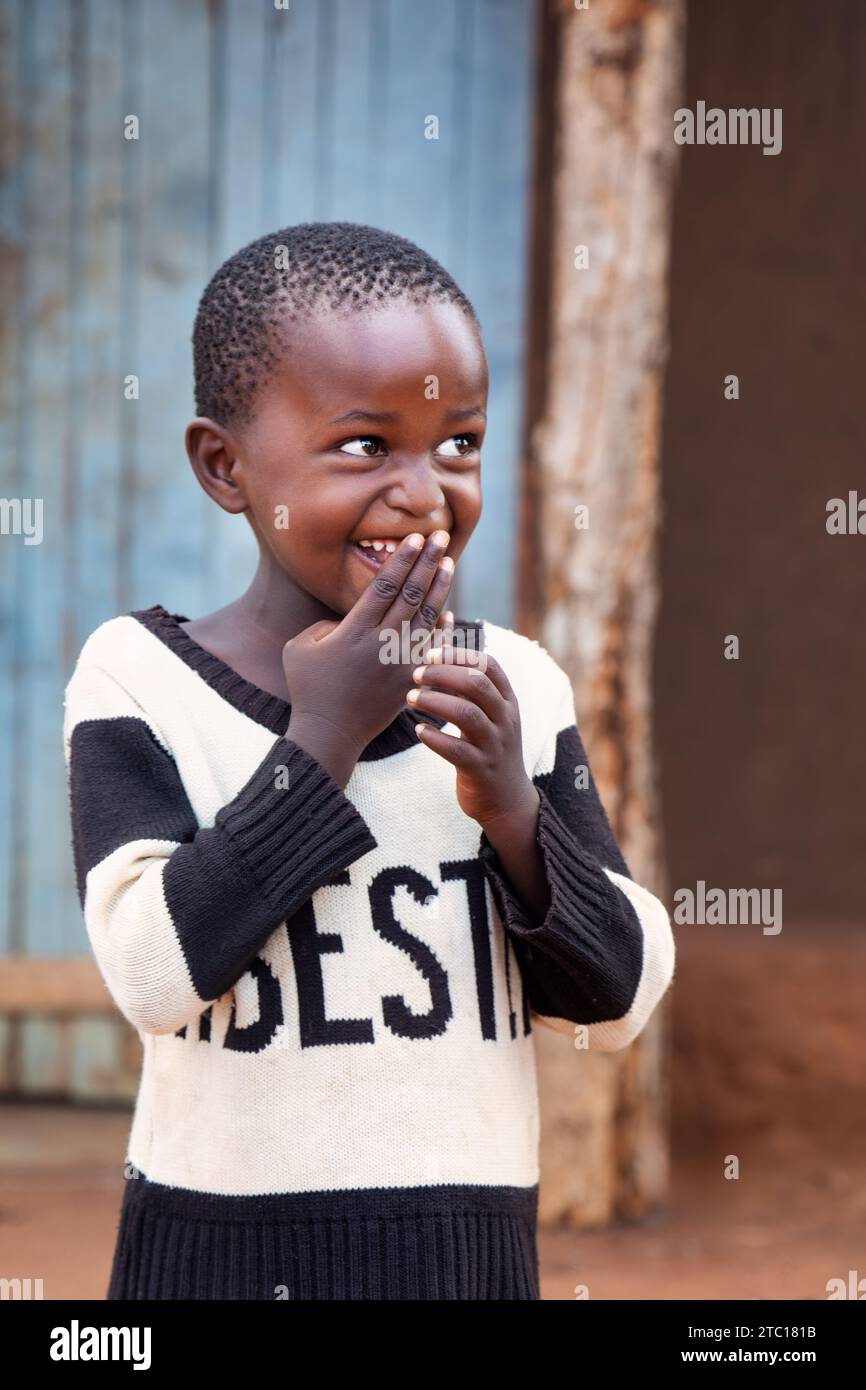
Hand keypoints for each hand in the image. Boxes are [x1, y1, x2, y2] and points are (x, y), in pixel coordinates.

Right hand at [282, 531, 453, 781]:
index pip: (385, 585)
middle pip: (412, 594)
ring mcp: (400, 663)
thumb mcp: (301, 647)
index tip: (416, 537)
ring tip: (449, 564)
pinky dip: (443, 630)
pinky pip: (433, 650)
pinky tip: (449, 612)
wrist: (329, 733)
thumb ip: (325, 623)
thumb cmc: (308, 687)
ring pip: (428, 618)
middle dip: (428, 562)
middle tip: (442, 536)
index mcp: (354, 631)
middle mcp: (381, 643)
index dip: (403, 559)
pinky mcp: (411, 681)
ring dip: (440, 588)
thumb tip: (347, 617)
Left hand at [406, 642, 536, 826]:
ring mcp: (494, 745)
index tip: (432, 652)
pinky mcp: (480, 770)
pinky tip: (418, 730)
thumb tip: (446, 653)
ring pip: (467, 714)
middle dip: (443, 674)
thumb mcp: (491, 716)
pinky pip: (456, 750)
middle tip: (416, 673)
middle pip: (477, 684)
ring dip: (434, 702)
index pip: (489, 666)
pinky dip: (434, 738)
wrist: (507, 800)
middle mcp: (505, 720)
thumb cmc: (489, 749)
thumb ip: (473, 689)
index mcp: (507, 702)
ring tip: (410, 698)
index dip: (459, 655)